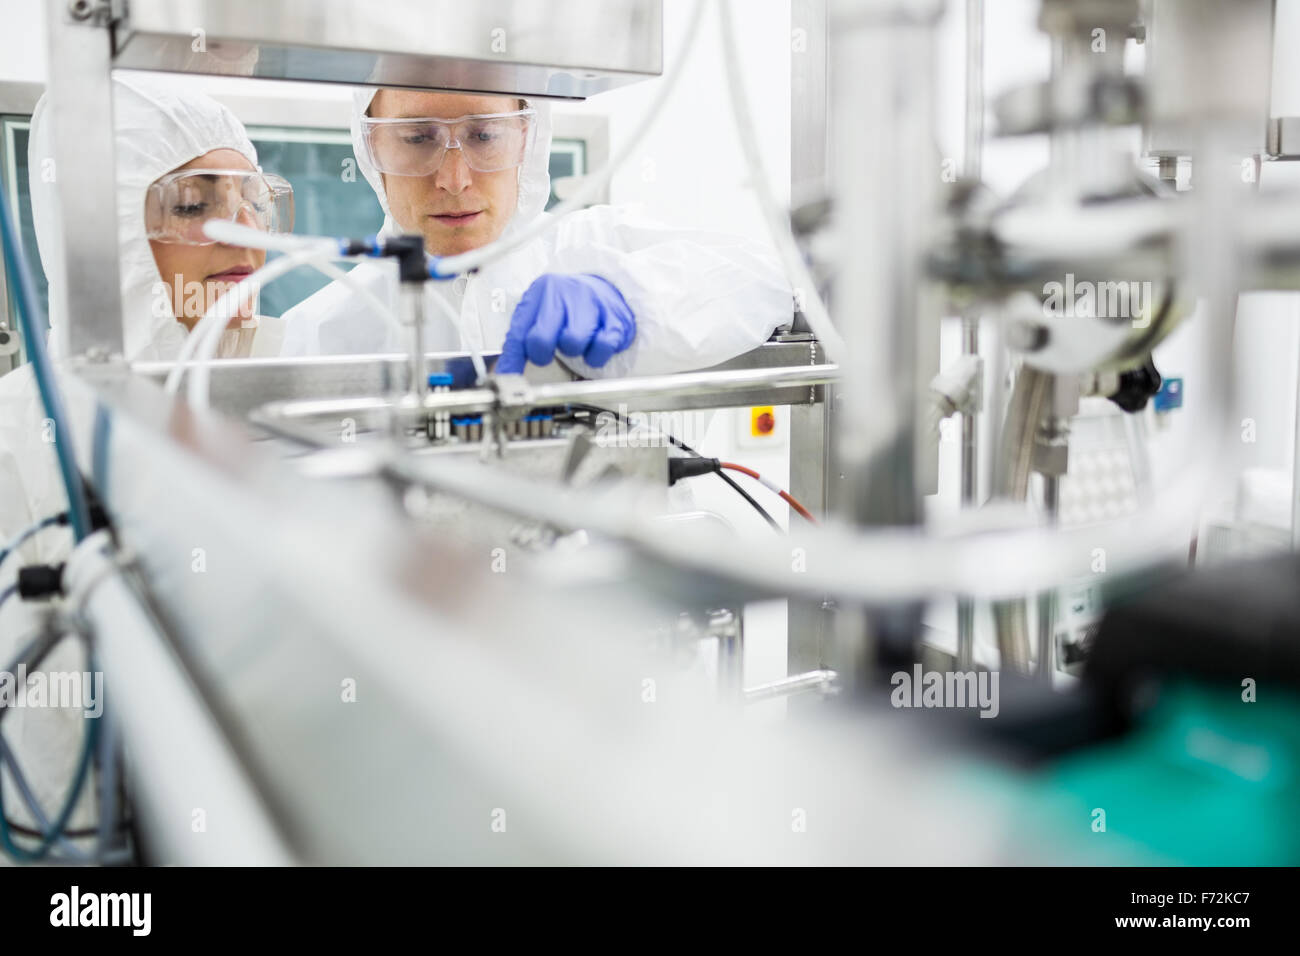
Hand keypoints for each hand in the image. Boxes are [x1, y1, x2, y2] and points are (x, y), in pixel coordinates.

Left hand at [496, 274, 635, 373]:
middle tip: (550, 353)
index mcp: (541, 292)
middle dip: (543, 354)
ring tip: (576, 344)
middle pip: (542, 338)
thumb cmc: (567, 307)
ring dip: (574, 352)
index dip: (514, 361)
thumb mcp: (539, 315)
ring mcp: (592, 303)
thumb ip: (520, 342)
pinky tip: (593, 347)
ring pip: (573, 342)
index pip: (519, 332)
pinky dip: (596, 356)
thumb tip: (506, 374)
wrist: (605, 289)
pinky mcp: (615, 318)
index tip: (511, 378)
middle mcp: (565, 293)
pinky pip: (603, 346)